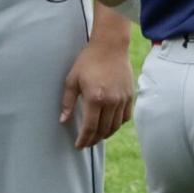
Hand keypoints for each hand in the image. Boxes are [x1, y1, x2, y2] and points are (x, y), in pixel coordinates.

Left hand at [60, 34, 135, 148]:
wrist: (110, 46)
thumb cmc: (88, 61)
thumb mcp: (72, 80)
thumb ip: (68, 102)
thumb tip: (63, 120)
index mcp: (95, 98)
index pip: (90, 128)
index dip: (84, 140)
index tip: (79, 145)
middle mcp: (111, 101)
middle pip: (103, 130)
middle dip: (94, 140)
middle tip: (86, 143)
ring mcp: (122, 98)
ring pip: (115, 125)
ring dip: (106, 134)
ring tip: (98, 136)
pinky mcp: (130, 95)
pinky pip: (126, 116)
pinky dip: (118, 124)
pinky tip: (111, 124)